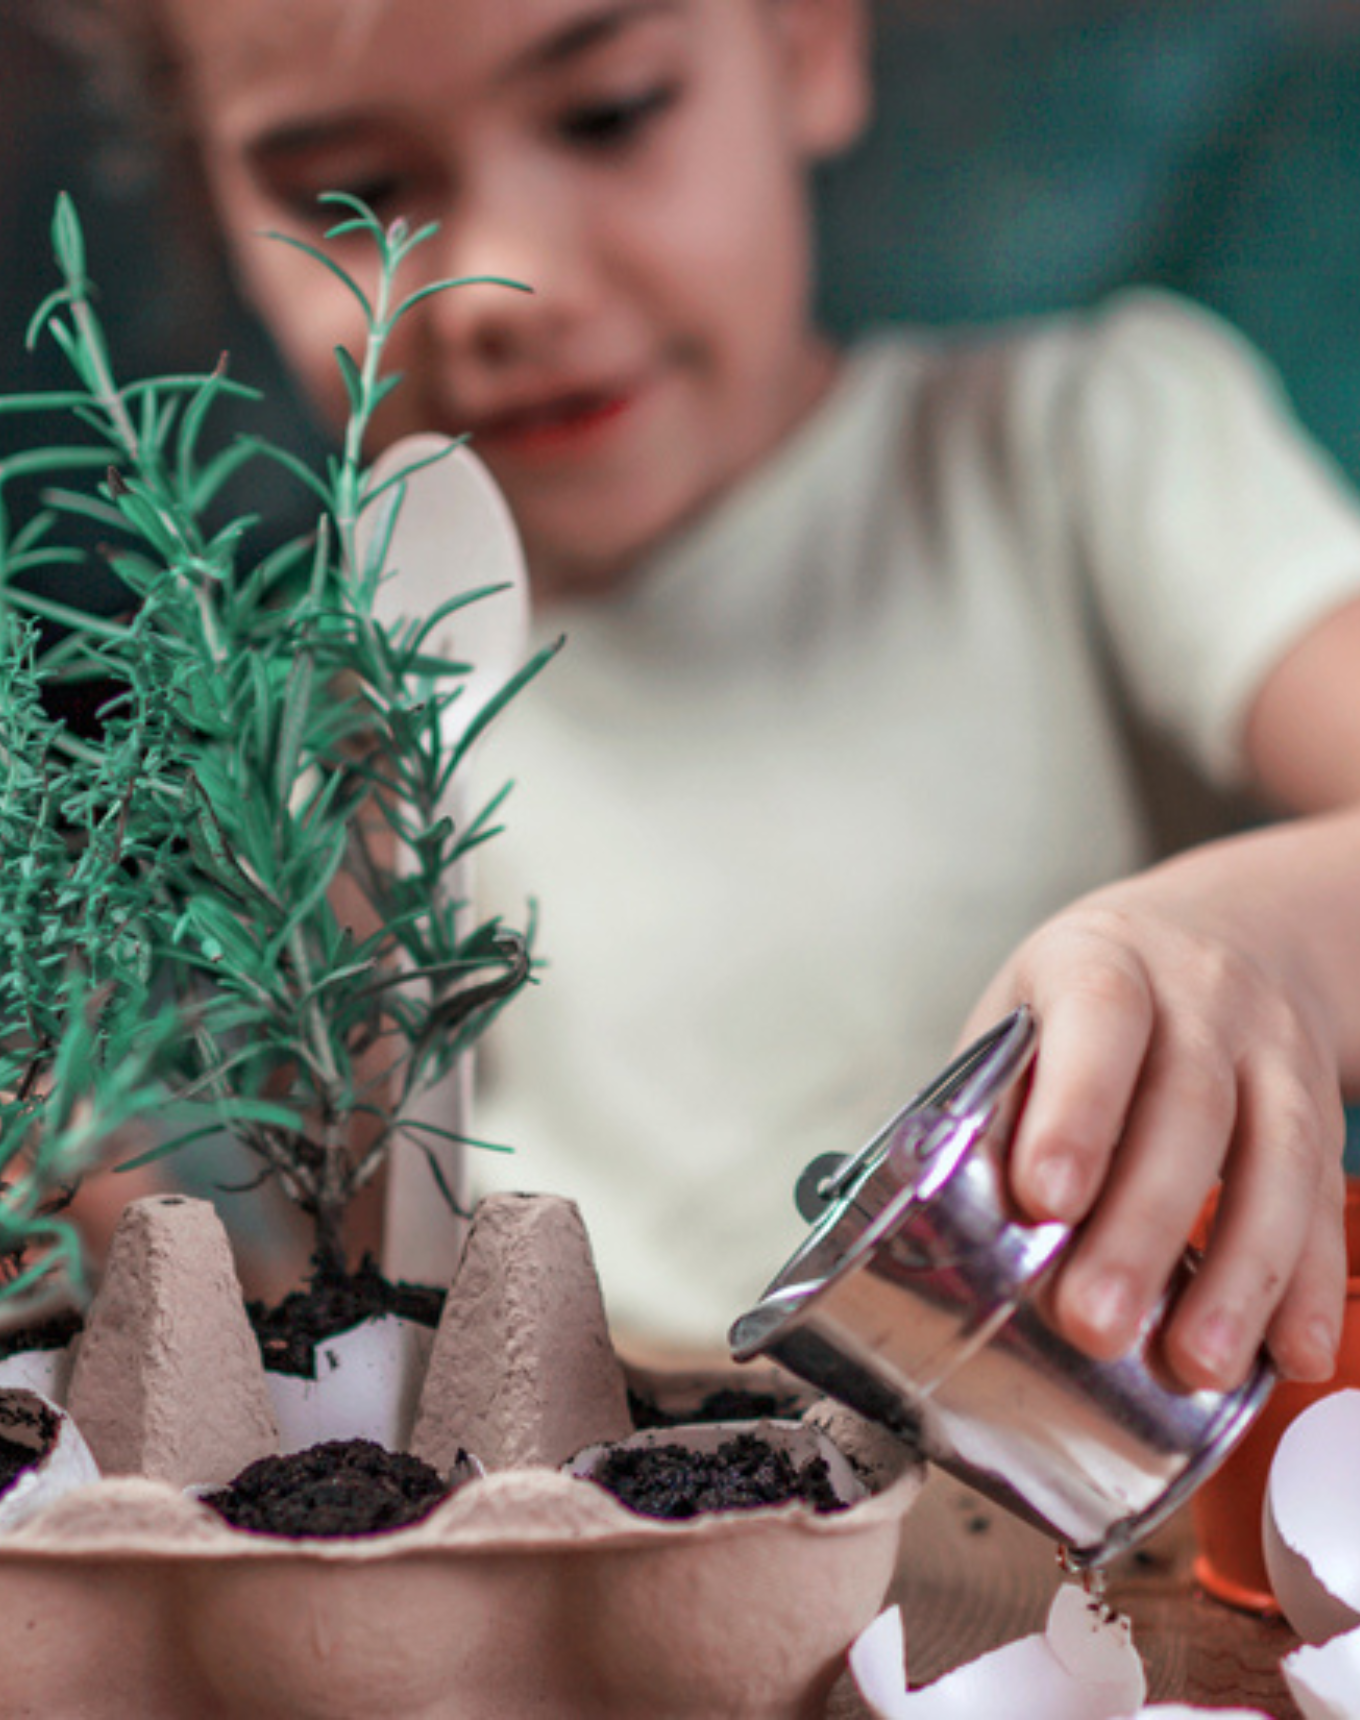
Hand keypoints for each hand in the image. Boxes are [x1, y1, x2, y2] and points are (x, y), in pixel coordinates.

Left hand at [962, 868, 1348, 1391]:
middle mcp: (1203, 998)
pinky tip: (1289, 1351)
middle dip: (1143, 1225)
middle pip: (1189, 1107)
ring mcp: (1274, 1054)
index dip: (1076, 1108)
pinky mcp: (1320, 1113)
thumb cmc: (1091, 997)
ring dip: (1240, 1274)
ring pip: (1276, 1160)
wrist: (1229, 932)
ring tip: (1195, 1363)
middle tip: (1095, 1320)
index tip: (1044, 1200)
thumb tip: (937, 1220)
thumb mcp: (1025, 1011)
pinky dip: (1313, 1284)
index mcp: (1104, 961)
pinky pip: (1326, 1201)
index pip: (1098, 1018)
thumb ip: (992, 1100)